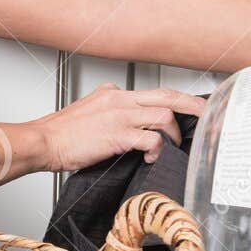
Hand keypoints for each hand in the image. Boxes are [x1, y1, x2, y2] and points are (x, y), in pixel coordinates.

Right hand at [33, 82, 208, 173]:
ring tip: (170, 148)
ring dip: (173, 135)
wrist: (42, 142)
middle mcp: (119, 99)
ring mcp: (119, 115)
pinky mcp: (117, 134)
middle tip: (208, 115)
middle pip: (167, 95)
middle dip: (192, 106)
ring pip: (164, 116)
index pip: (153, 93)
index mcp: (113, 94)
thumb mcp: (88, 115)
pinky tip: (151, 158)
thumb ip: (110, 116)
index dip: (174, 102)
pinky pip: (151, 139)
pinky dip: (157, 149)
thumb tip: (129, 130)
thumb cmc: (61, 136)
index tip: (186, 111)